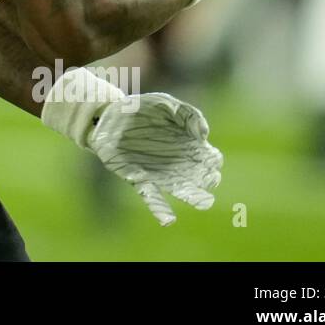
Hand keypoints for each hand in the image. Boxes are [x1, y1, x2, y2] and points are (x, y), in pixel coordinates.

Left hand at [41, 68, 222, 225]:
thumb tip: (203, 134)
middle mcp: (177, 163)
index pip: (210, 158)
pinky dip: (160, 210)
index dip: (214, 159)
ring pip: (180, 189)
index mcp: (188, 145)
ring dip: (193, 197)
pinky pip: (151, 197)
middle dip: (209, 179)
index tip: (211, 156)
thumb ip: (187, 113)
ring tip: (205, 203)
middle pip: (201, 177)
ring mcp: (159, 173)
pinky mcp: (139, 179)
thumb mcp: (165, 103)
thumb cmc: (142, 109)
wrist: (109, 115)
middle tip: (211, 178)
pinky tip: (169, 221)